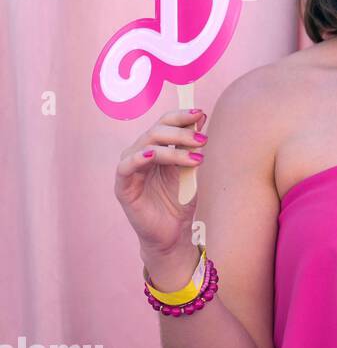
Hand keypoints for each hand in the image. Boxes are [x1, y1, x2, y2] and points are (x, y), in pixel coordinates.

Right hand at [115, 108, 206, 265]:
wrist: (173, 233)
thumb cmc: (180, 201)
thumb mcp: (190, 169)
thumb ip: (191, 146)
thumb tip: (201, 117)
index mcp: (156, 148)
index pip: (164, 124)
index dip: (181, 116)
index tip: (200, 114)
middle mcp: (140, 155)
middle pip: (156, 132)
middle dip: (181, 133)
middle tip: (203, 140)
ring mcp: (130, 169)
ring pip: (146, 147)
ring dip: (173, 149)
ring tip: (196, 157)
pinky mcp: (123, 186)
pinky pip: (126, 167)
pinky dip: (138, 159)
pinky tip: (152, 156)